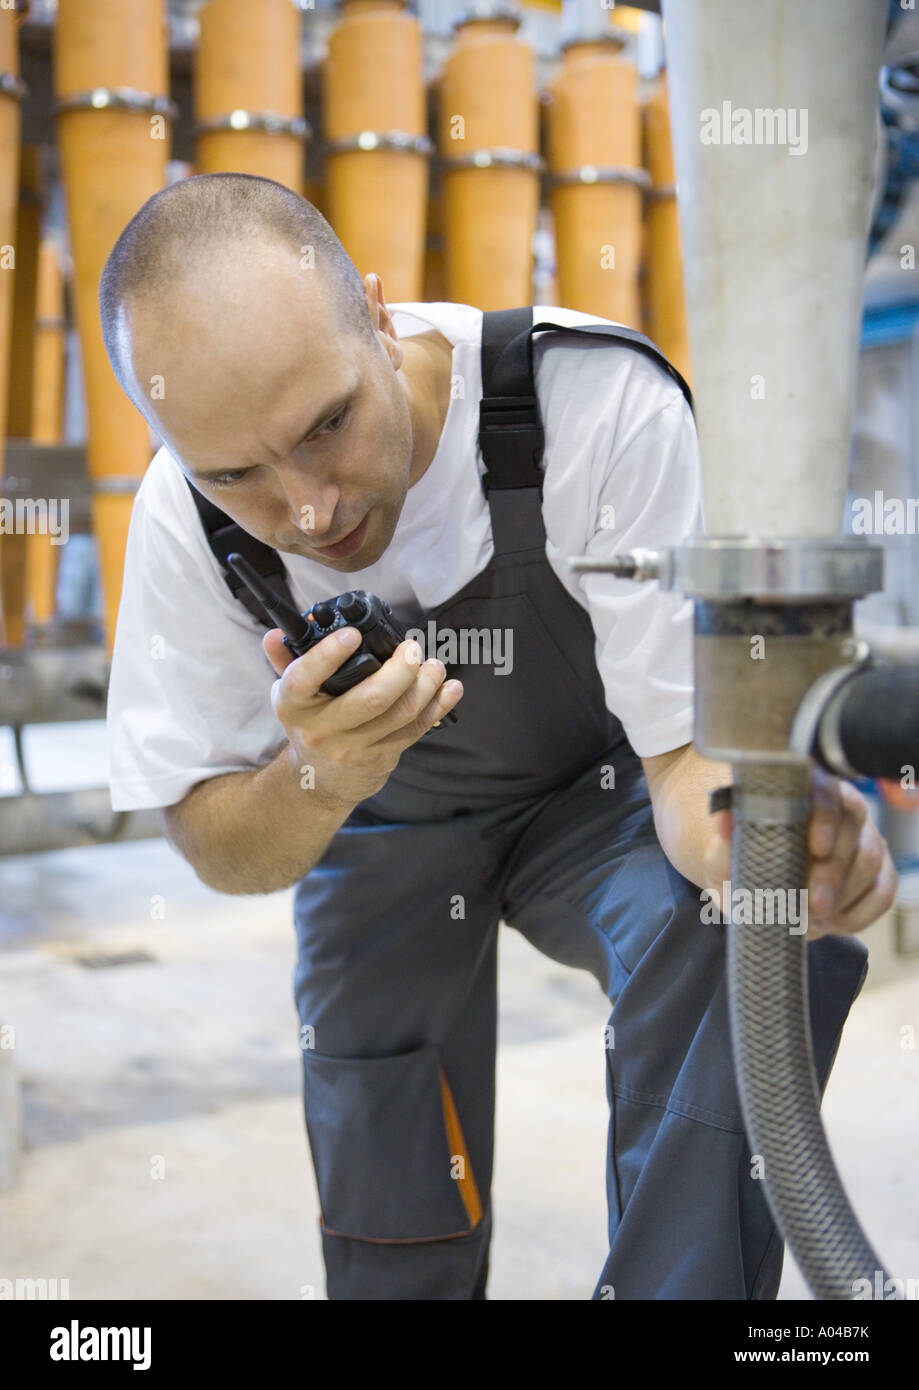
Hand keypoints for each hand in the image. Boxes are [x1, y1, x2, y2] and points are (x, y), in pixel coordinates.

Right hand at [262, 626, 463, 810]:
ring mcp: (354, 747)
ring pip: (399, 714)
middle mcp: (322, 728)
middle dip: (399, 670)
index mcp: (294, 704)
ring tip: (434, 665)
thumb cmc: (310, 723)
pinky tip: (450, 687)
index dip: (328, 656)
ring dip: (425, 685)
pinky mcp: (382, 757)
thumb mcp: (290, 694)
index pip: (305, 679)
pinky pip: (415, 729)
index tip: (353, 635)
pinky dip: (437, 706)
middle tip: (412, 649)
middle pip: (369, 699)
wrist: (320, 781)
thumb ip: (286, 660)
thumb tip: (275, 634)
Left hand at [704, 767, 897, 939]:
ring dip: (844, 894)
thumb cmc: (741, 867)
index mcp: (802, 794)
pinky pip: (882, 892)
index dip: (825, 816)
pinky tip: (832, 922)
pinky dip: (858, 913)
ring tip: (813, 915)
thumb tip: (724, 818)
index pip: (826, 791)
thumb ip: (725, 843)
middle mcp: (840, 809)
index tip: (816, 847)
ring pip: (870, 860)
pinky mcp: (878, 872)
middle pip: (853, 829)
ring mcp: (863, 839)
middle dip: (834, 870)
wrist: (755, 891)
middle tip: (813, 902)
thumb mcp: (724, 861)